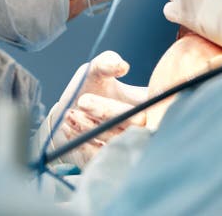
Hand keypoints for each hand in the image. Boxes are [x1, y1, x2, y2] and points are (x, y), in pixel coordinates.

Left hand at [42, 51, 146, 167]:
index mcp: (146, 100)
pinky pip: (104, 156)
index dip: (128, 105)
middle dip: (106, 112)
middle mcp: (143, 125)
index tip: (94, 96)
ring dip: (90, 127)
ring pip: (118, 140)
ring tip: (71, 113)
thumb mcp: (96, 69)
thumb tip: (122, 66)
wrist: (69, 112)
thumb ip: (107, 62)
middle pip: (135, 123)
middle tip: (82, 100)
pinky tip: (70, 128)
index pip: (152, 103)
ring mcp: (130, 143)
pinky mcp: (114, 158)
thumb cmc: (89, 86)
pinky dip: (85, 143)